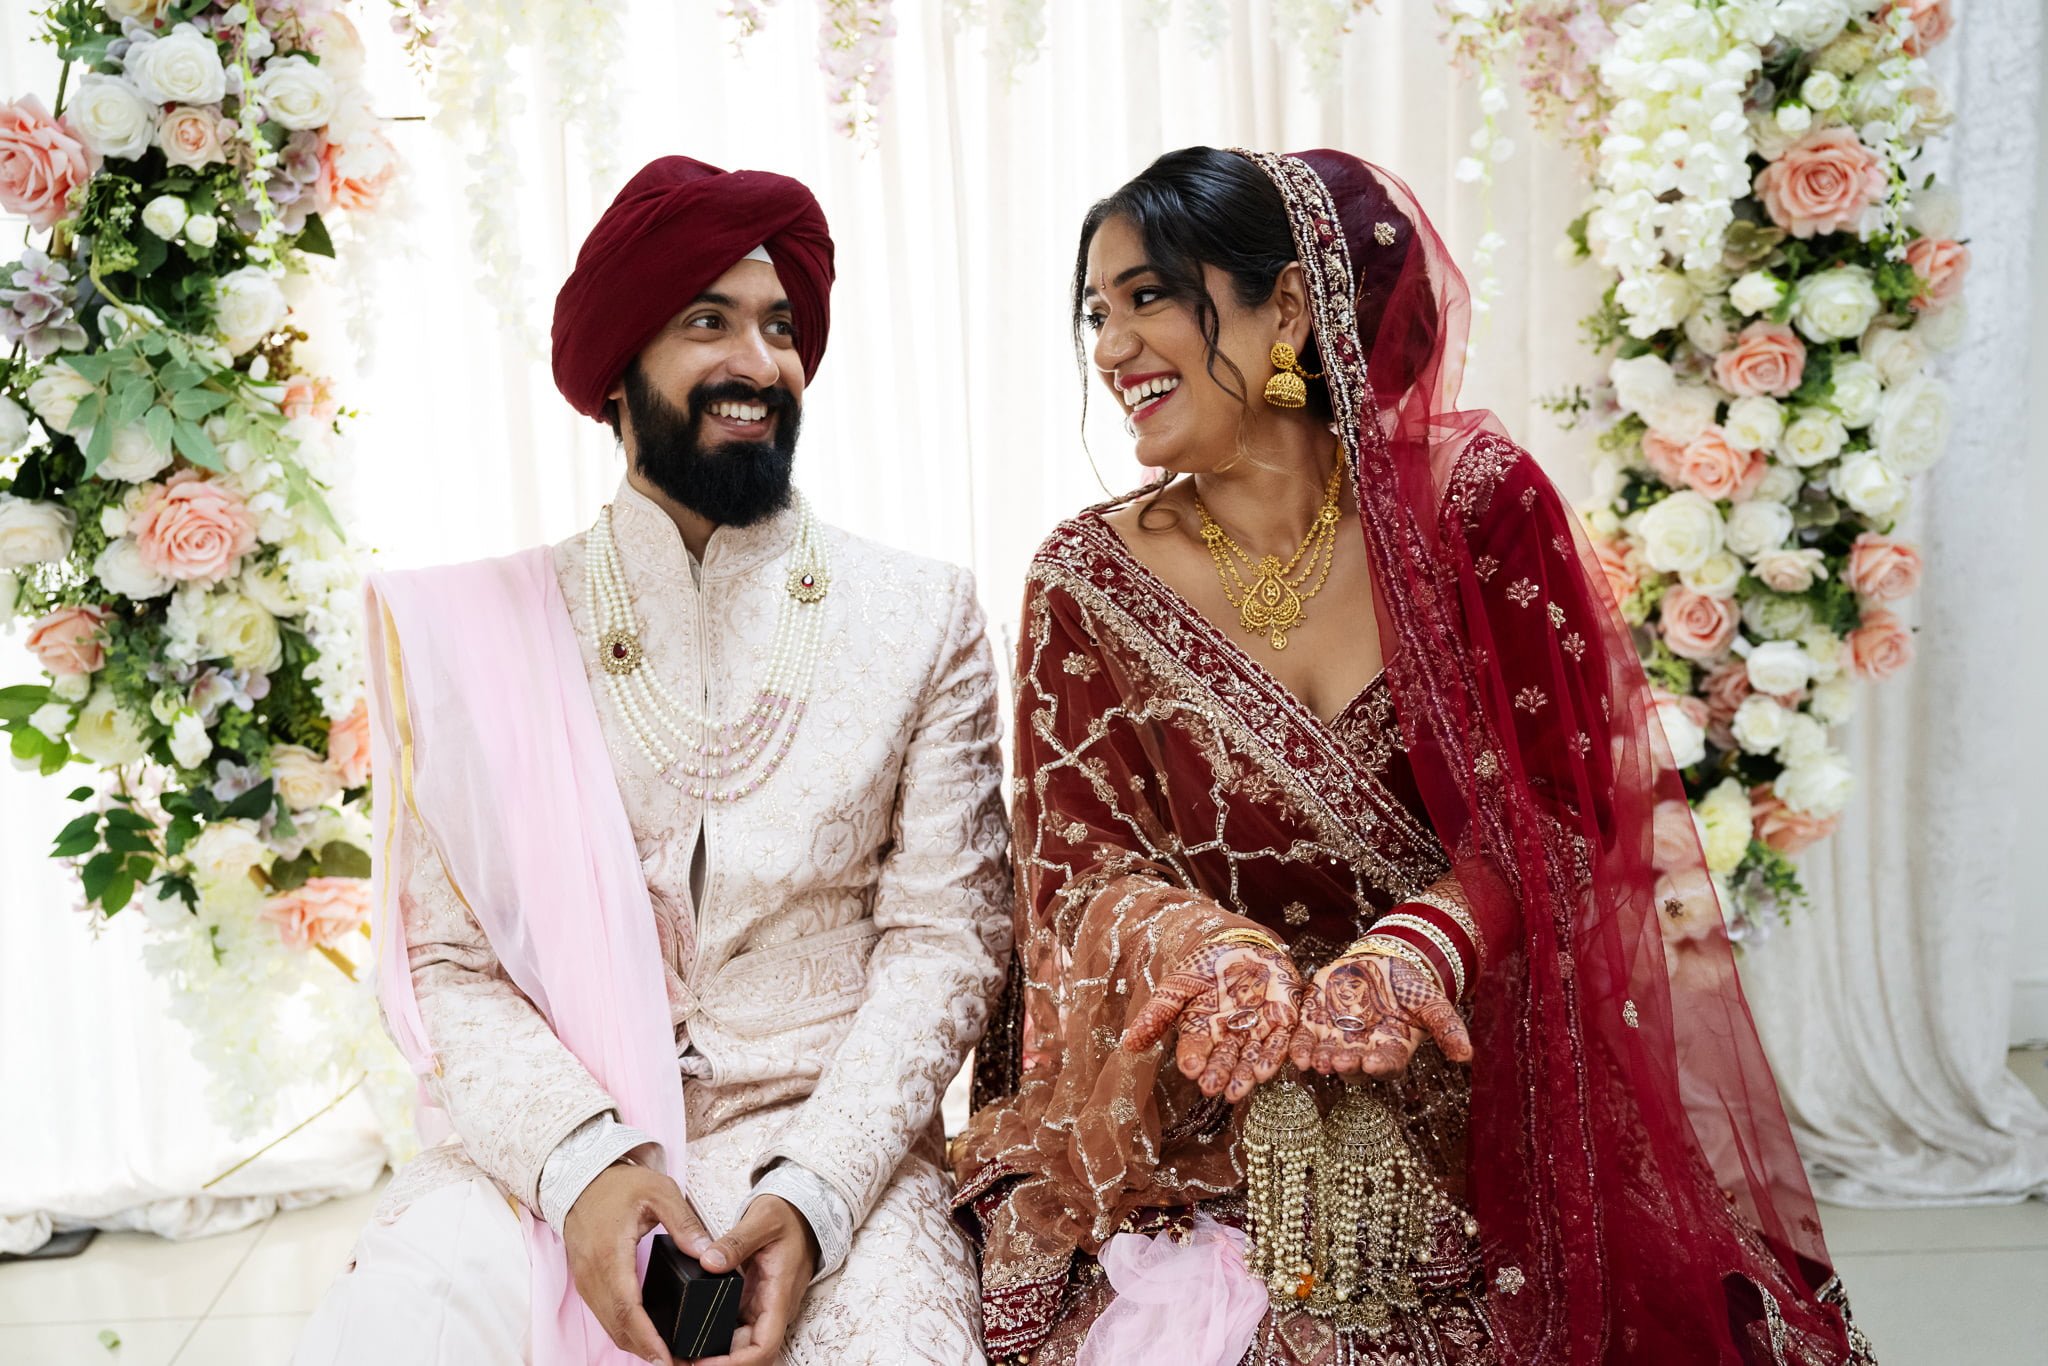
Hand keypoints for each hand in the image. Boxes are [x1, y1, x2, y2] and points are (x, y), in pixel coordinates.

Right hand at [563, 1156, 706, 1364]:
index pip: (627, 1308)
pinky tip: (649, 1338)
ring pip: (610, 1326)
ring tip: (670, 1357)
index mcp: (610, 1254)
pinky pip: (606, 1317)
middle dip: (647, 1351)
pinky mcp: (588, 1284)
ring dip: (637, 1345)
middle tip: (679, 1364)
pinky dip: (627, 1332)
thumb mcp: (659, 1191)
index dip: (647, 1337)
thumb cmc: (619, 1186)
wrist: (580, 1180)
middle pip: (618, 1326)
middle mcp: (593, 1275)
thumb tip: (706, 1253)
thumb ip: (684, 1222)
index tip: (667, 1358)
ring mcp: (587, 1282)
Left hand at [690, 1194, 817, 1365]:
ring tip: (679, 1351)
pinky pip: (734, 1329)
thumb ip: (736, 1241)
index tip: (703, 1363)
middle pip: (748, 1354)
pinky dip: (714, 1337)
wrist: (800, 1211)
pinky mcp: (752, 1301)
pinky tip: (691, 1334)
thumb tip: (709, 1262)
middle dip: (716, 1363)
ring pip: (739, 1345)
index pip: (763, 1348)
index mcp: (779, 1295)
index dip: (736, 1364)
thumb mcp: (762, 1220)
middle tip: (679, 1360)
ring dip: (713, 1354)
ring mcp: (762, 1307)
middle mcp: (772, 1308)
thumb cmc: (788, 1216)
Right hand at [1120, 929, 1302, 1101]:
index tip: (1190, 1069)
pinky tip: (1268, 1070)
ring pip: (1251, 1057)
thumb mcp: (1178, 984)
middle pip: (1224, 1059)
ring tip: (1240, 1088)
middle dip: (1219, 1073)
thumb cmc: (1204, 965)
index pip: (1196, 1049)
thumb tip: (1128, 1045)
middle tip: (1213, 1088)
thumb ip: (1158, 1013)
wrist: (1240, 942)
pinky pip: (1280, 1042)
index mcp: (1202, 1029)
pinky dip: (1275, 1055)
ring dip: (1246, 1074)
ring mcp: (1255, 1031)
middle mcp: (1228, 1036)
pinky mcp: (1282, 1022)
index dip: (1193, 1059)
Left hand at [1288, 945, 1471, 1080]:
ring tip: (1314, 1062)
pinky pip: (1304, 1039)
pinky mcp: (1315, 1022)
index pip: (1386, 1064)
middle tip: (1339, 1062)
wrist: (1383, 963)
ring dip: (1319, 1060)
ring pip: (1326, 1056)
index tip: (1374, 1063)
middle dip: (1346, 1064)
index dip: (1380, 1065)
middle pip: (1352, 1065)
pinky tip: (1294, 1053)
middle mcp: (1362, 1052)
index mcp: (1391, 1051)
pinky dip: (1298, 1047)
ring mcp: (1337, 1039)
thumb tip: (1466, 1055)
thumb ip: (1447, 1027)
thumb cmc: (1412, 988)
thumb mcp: (1433, 1003)